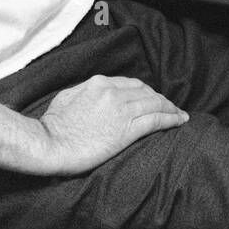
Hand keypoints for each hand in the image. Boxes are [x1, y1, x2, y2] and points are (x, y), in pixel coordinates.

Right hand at [38, 74, 188, 174]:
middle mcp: (113, 92)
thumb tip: (94, 92)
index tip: (151, 98)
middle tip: (169, 106)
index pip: (130, 84)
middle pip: (145, 92)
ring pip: (155, 104)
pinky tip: (180, 121)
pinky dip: (171, 119)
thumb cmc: (51, 125)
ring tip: (179, 114)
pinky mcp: (127, 130)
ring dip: (170, 108)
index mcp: (99, 83)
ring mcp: (121, 110)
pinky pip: (157, 120)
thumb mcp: (66, 97)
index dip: (144, 91)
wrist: (49, 145)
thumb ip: (85, 91)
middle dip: (159, 99)